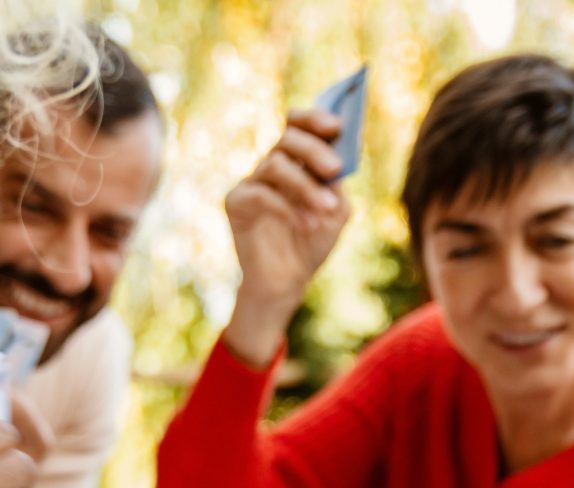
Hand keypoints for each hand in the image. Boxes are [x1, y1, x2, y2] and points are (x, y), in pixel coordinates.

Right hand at [221, 111, 351, 365]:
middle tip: (335, 168)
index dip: (314, 119)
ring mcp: (251, 181)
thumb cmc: (311, 242)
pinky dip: (287, 207)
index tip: (336, 126)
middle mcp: (271, 165)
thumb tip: (338, 160)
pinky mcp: (236, 201)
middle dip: (313, 150)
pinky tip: (306, 224)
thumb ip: (336, 182)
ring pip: (276, 165)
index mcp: (296, 161)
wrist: (287, 281)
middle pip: (287, 138)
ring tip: (327, 209)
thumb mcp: (335, 210)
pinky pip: (260, 193)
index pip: (298, 125)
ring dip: (306, 186)